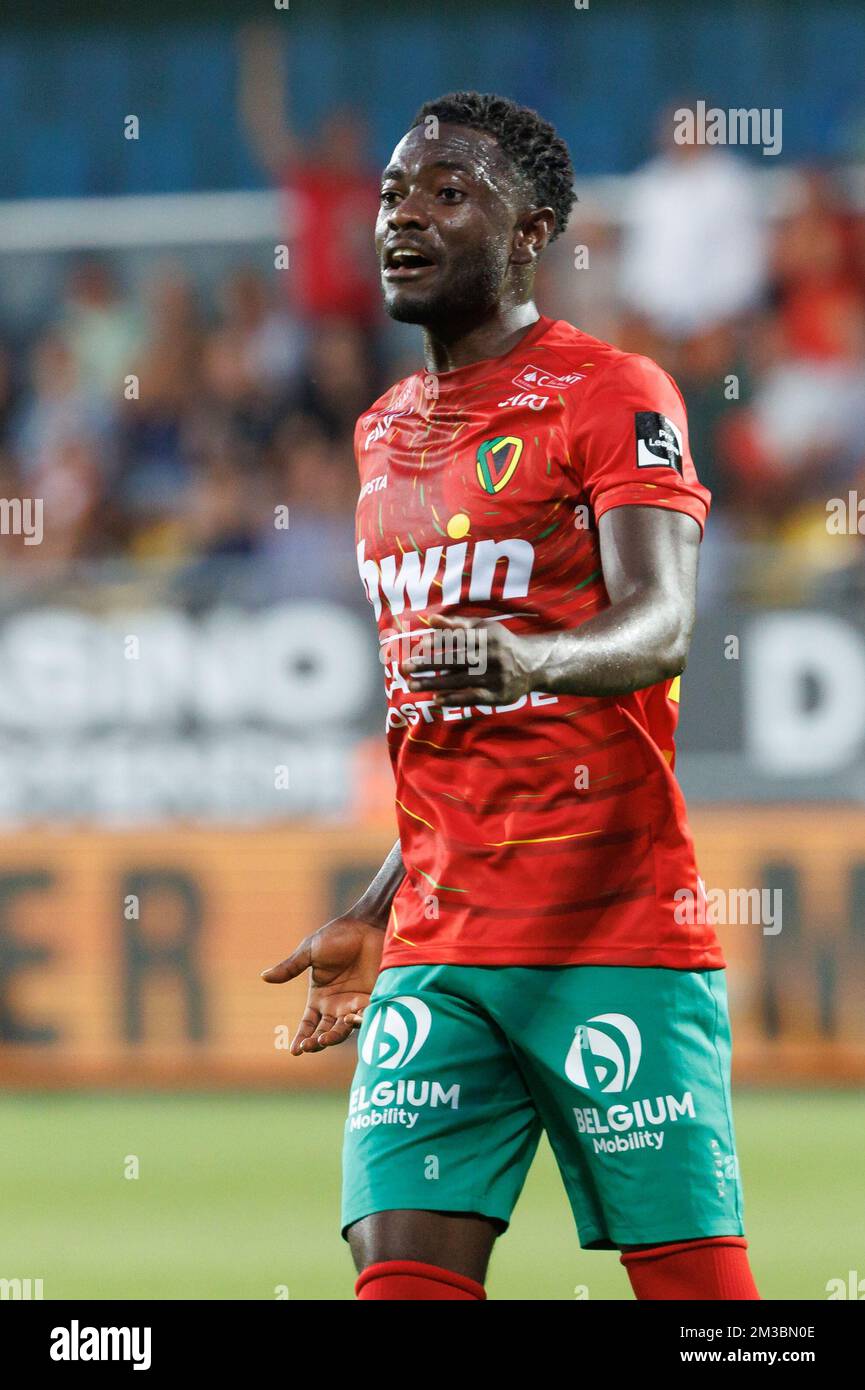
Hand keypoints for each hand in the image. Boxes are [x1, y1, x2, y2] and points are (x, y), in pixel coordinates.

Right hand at [261, 914, 384, 1053]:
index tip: (294, 1051)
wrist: (367, 926)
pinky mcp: (373, 998)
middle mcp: (336, 1005)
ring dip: (335, 1037)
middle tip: (310, 1045)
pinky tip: (352, 1020)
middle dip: (316, 1042)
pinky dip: (359, 1022)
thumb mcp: (310, 951)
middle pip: (324, 1032)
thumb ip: (291, 967)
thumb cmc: (338, 936)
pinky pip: (365, 1017)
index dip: (301, 1038)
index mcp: (319, 997)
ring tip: (326, 1037)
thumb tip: (264, 977)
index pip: (308, 1024)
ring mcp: (354, 1003)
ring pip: (343, 1029)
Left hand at [402, 614, 538, 705]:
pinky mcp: (496, 695)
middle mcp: (490, 657)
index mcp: (487, 637)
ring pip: (459, 681)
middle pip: (455, 661)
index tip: (420, 645)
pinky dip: (454, 699)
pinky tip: (435, 699)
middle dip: (429, 664)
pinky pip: (472, 697)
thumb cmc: (501, 643)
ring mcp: (493, 677)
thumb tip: (431, 619)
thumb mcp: (484, 629)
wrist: (533, 665)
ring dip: (434, 684)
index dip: (440, 642)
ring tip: (412, 685)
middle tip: (405, 668)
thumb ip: (457, 625)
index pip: (459, 639)